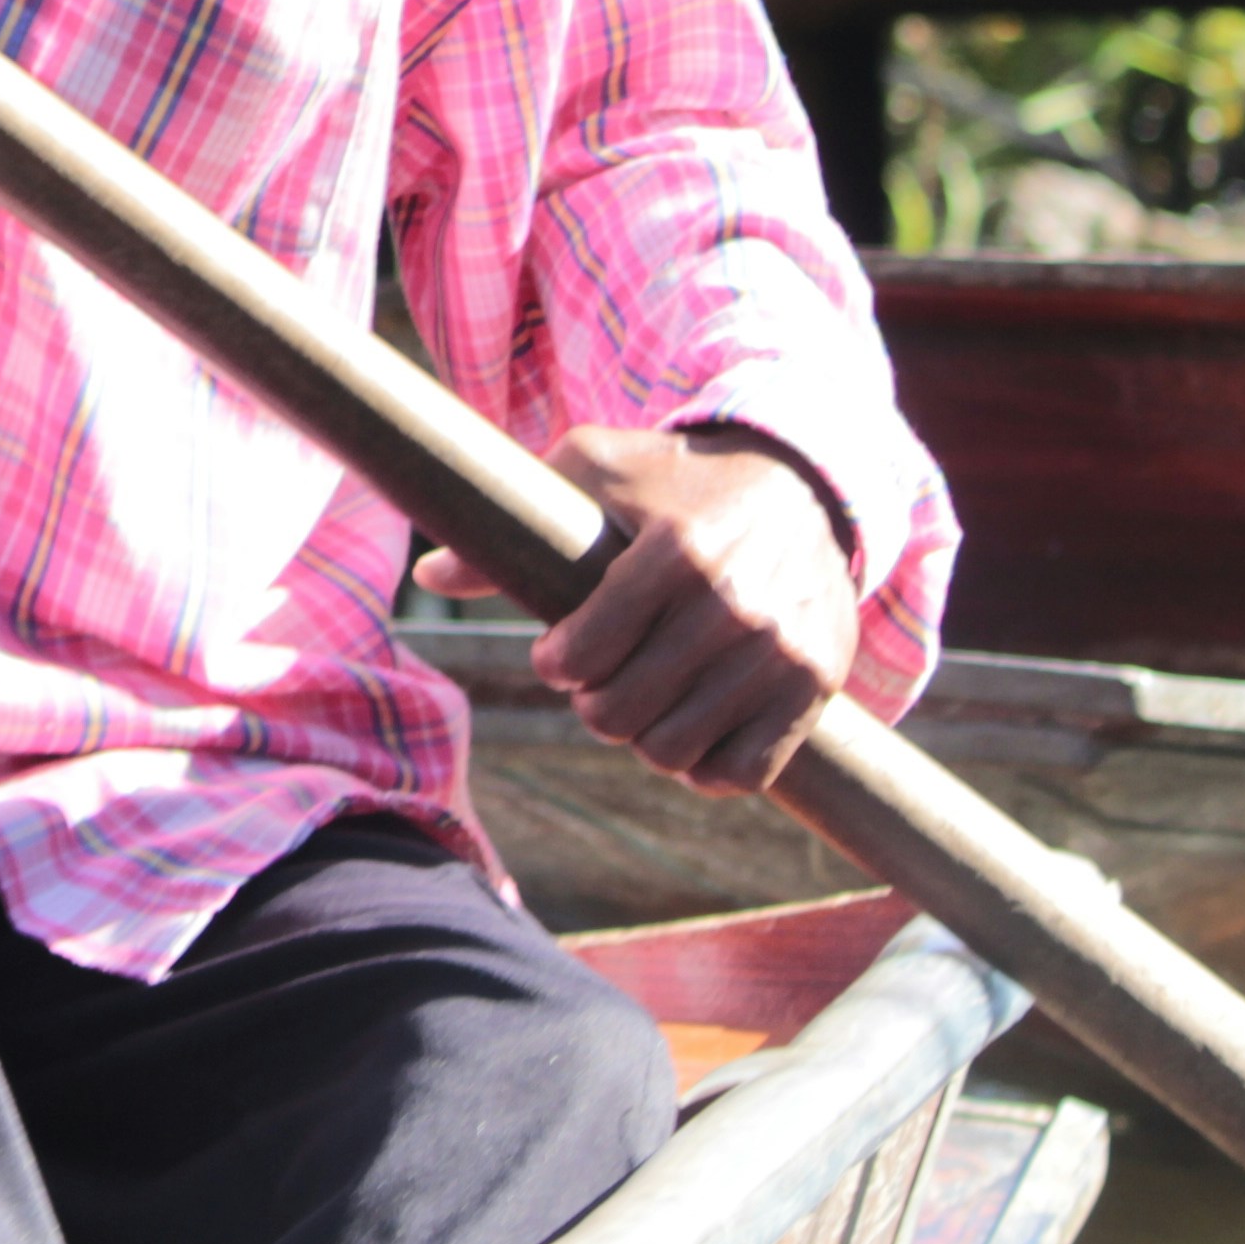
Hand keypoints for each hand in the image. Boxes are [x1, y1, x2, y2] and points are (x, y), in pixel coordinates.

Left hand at [416, 425, 856, 796]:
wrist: (804, 483)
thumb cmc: (678, 477)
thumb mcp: (594, 470)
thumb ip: (513, 520)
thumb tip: (428, 574)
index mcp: (677, 550)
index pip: (583, 656)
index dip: (556, 664)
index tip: (560, 653)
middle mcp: (735, 606)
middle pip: (621, 715)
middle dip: (594, 704)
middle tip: (598, 682)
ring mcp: (781, 651)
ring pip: (674, 752)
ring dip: (644, 738)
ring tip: (641, 701)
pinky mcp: (816, 684)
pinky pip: (744, 772)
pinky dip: (707, 766)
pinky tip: (693, 728)